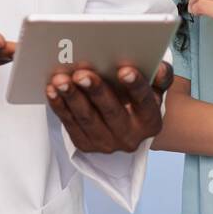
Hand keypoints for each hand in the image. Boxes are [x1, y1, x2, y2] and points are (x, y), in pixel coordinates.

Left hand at [46, 59, 175, 153]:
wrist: (127, 128)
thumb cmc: (138, 100)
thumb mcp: (155, 89)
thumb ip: (161, 77)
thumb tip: (160, 68)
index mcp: (150, 121)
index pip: (144, 101)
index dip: (135, 86)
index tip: (124, 70)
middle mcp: (130, 137)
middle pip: (112, 112)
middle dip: (96, 91)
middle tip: (82, 73)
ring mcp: (106, 144)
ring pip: (87, 119)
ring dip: (72, 98)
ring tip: (61, 79)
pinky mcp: (86, 145)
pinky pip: (70, 124)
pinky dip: (59, 106)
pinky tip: (52, 90)